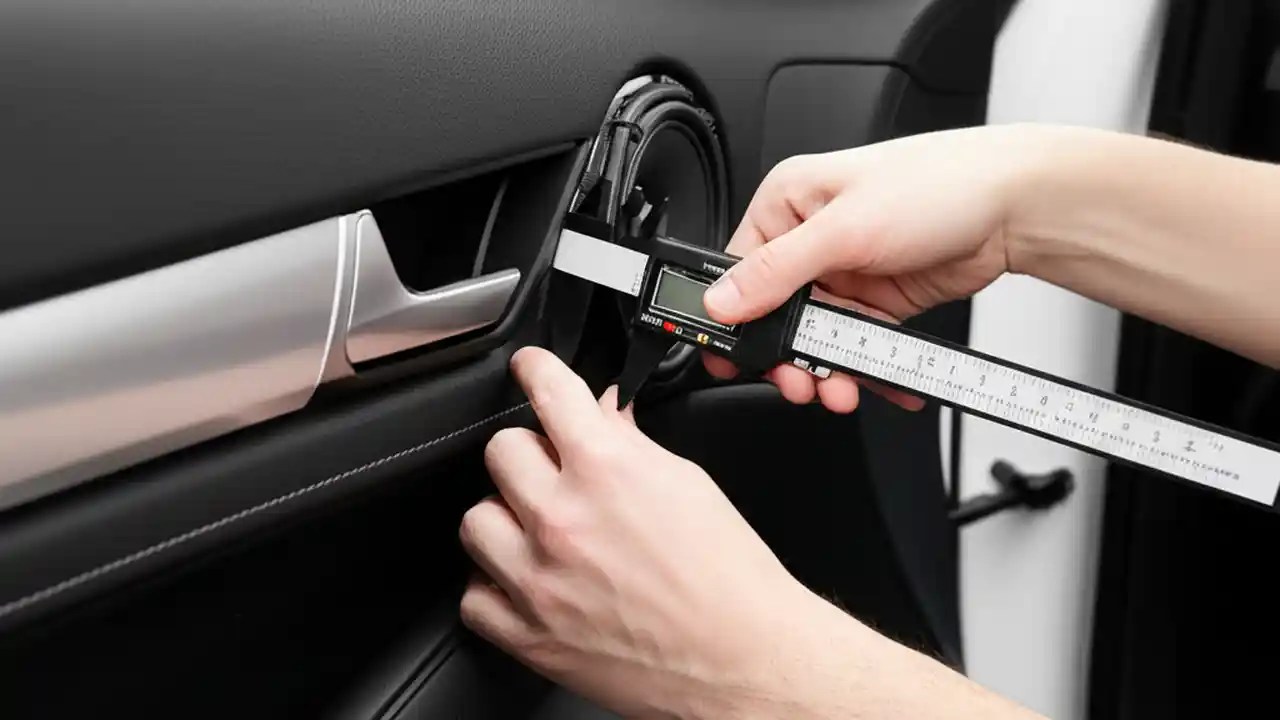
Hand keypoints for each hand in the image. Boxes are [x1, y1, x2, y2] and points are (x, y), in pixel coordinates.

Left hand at [458, 347, 865, 718]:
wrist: (744, 659)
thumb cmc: (730, 579)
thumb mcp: (688, 484)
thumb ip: (631, 444)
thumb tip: (602, 414)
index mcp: (607, 471)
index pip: (547, 391)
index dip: (535, 369)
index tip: (529, 369)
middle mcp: (562, 520)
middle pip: (501, 451)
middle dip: (529, 453)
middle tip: (553, 470)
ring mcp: (538, 580)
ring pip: (476, 519)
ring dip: (505, 517)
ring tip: (540, 530)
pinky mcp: (529, 634)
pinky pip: (474, 594)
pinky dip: (495, 585)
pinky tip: (527, 581)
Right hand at [702, 125, 1038, 412]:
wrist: (1016, 207)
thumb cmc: (939, 185)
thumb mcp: (844, 230)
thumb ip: (777, 271)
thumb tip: (722, 300)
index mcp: (786, 205)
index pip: (737, 273)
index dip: (734, 321)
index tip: (735, 361)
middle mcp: (810, 239)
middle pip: (774, 316)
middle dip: (786, 356)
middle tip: (799, 382)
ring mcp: (844, 273)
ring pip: (813, 338)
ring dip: (824, 371)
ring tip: (840, 389)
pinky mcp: (875, 301)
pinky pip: (854, 346)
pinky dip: (862, 369)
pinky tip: (875, 383)